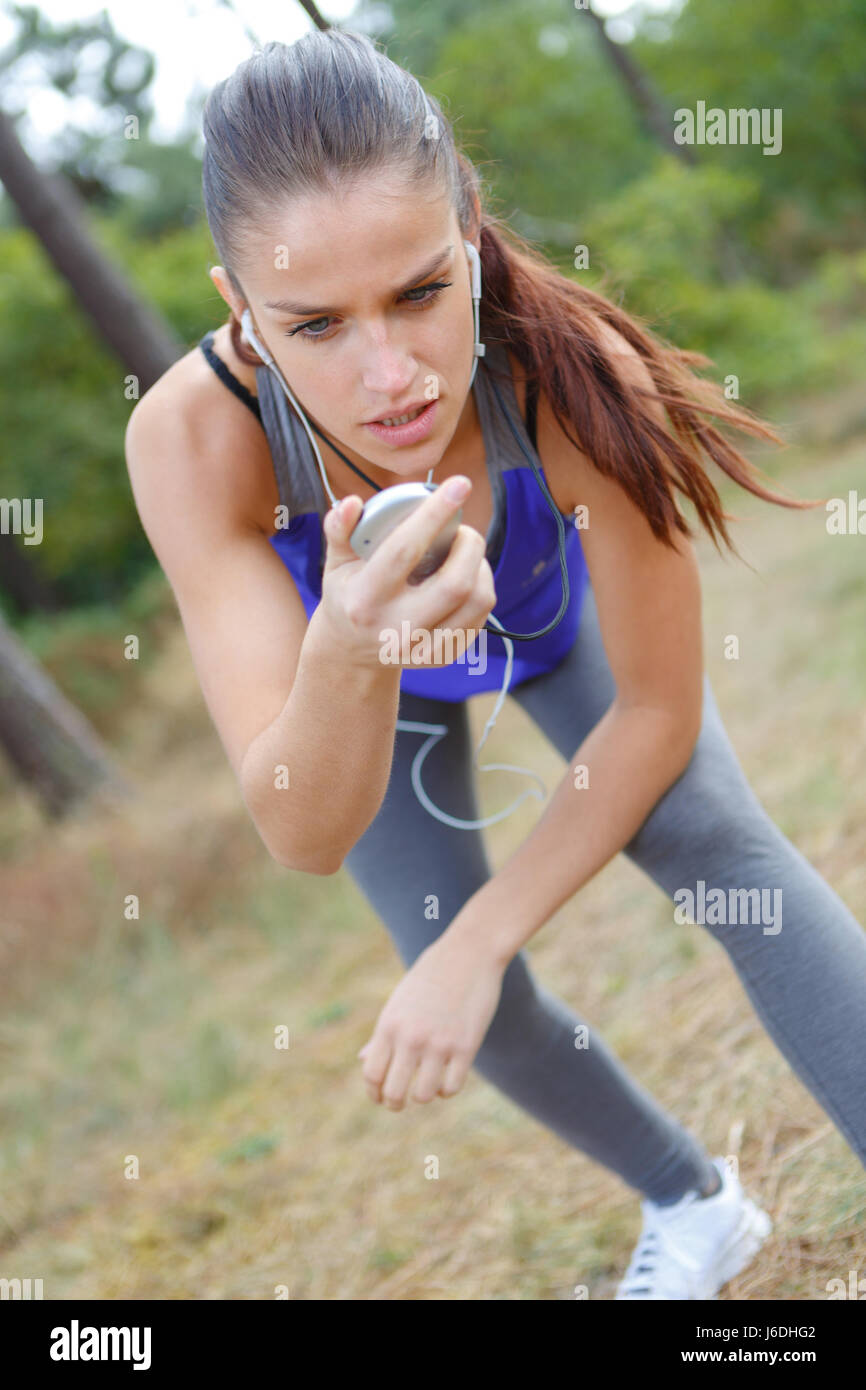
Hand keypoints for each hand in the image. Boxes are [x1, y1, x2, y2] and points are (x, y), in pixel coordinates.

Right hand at [318, 480, 495, 670]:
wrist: (352, 651)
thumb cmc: (348, 594)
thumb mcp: (336, 563)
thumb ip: (340, 530)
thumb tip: (353, 502)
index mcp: (364, 601)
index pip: (404, 551)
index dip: (434, 513)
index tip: (459, 484)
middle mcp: (395, 629)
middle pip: (455, 584)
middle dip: (469, 544)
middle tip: (462, 529)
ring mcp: (421, 649)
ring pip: (477, 601)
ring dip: (480, 566)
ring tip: (464, 552)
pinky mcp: (442, 657)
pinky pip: (481, 617)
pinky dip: (480, 588)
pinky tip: (465, 578)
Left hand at [358, 935, 504, 1108]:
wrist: (468, 953)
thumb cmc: (430, 976)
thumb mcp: (399, 1002)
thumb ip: (382, 1035)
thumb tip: (363, 1061)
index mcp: (389, 1024)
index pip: (371, 1074)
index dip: (373, 1093)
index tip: (380, 1096)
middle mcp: (411, 1037)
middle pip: (393, 1092)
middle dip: (394, 1103)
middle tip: (400, 1102)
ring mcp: (439, 1043)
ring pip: (423, 1095)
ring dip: (423, 1096)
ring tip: (426, 1088)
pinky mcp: (466, 1046)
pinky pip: (452, 1088)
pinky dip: (446, 1090)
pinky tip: (446, 1079)